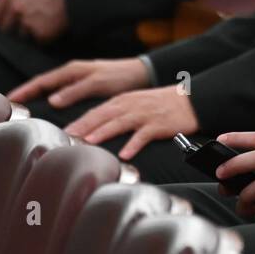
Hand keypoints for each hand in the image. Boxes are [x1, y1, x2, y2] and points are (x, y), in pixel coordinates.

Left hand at [0, 0, 66, 42]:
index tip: (2, 22)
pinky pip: (38, 41)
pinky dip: (43, 39)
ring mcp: (27, 23)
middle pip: (5, 29)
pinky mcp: (41, 34)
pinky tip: (50, 31)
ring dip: (28, 35)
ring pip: (21, 37)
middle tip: (22, 28)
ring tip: (38, 30)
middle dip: (12, 29)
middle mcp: (16, 9)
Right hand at [7, 58, 149, 107]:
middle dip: (27, 94)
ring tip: (25, 111)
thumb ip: (76, 90)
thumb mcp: (97, 83)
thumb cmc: (120, 76)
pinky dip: (53, 102)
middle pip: (44, 85)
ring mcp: (78, 80)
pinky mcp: (86, 87)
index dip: (25, 90)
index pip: (42, 81)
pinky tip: (51, 112)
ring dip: (39, 98)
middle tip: (11, 107)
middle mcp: (73, 74)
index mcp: (72, 71)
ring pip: (53, 90)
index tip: (8, 99)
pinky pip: (64, 95)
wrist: (141, 74)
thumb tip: (52, 101)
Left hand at [64, 86, 198, 159]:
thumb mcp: (136, 103)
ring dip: (104, 132)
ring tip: (89, 142)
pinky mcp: (159, 124)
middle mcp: (132, 105)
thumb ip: (116, 113)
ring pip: (120, 122)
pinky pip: (144, 135)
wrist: (191, 99)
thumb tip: (94, 128)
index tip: (64, 132)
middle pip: (104, 115)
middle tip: (67, 137)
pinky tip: (125, 154)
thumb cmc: (161, 104)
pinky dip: (134, 144)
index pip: (97, 110)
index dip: (80, 121)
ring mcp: (145, 114)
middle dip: (85, 126)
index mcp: (124, 100)